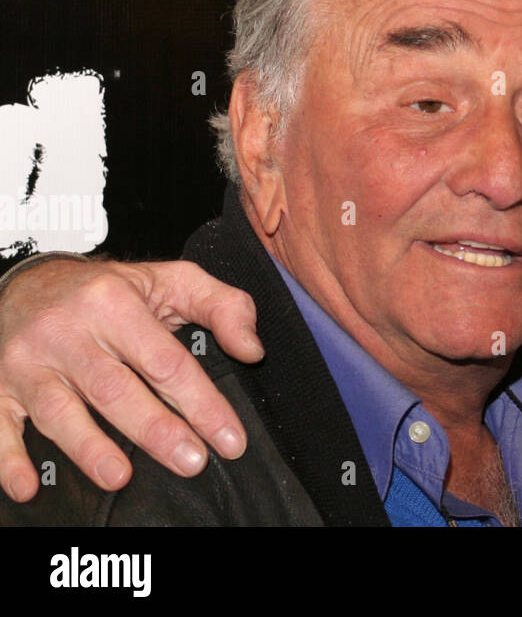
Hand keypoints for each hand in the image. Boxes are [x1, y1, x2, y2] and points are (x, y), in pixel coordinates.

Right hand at [0, 258, 262, 501]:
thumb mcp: (173, 280)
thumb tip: (252, 349)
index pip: (166, 361)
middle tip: (191, 462)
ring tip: (121, 477)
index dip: (202, 403)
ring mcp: (28, 360)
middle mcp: (68, 331)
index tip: (229, 438)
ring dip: (89, 447)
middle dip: (155, 430)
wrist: (32, 280)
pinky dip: (8, 458)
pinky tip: (27, 486)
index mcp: (114, 303)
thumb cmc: (110, 289)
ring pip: (60, 409)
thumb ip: (223, 306)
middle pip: (115, 388)